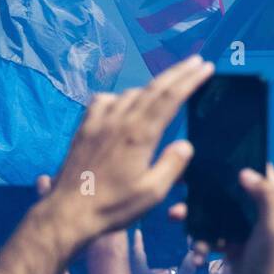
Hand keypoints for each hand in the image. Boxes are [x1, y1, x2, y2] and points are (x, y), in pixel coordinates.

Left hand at [44, 56, 212, 243]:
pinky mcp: (84, 127)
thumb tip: (185, 144)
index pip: (171, 97)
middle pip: (154, 88)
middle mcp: (121, 120)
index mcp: (141, 134)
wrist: (68, 212)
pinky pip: (104, 100)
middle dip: (178, 72)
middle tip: (196, 61)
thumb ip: (172, 165)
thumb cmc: (113, 206)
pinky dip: (119, 96)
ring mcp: (100, 121)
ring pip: (130, 92)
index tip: (205, 67)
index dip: (190, 79)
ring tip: (165, 87)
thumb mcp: (152, 193)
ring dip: (151, 86)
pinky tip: (122, 103)